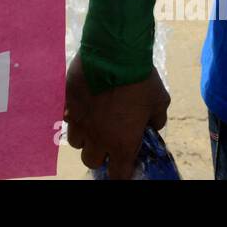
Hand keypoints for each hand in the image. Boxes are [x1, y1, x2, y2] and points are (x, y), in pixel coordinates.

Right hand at [65, 54, 169, 179]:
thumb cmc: (140, 79)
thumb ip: (156, 119)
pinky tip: (82, 104)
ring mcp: (79, 120)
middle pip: (91, 160)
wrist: (115, 51)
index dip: (120, 172)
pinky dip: (73, 115)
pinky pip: (66, 116)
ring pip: (75, 141)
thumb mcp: (159, 101)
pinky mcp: (67, 102)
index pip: (117, 175)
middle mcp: (97, 137)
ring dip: (84, 136)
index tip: (123, 163)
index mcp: (121, 143)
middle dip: (99, 153)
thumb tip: (151, 125)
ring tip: (93, 121)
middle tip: (108, 138)